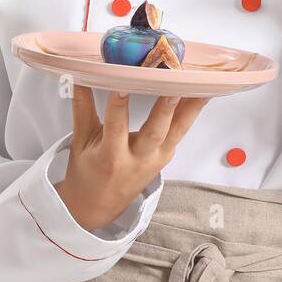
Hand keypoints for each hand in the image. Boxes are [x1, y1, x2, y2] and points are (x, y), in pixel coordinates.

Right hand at [53, 84, 208, 230]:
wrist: (98, 206)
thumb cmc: (86, 174)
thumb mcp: (80, 142)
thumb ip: (81, 107)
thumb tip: (79, 75)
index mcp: (110, 157)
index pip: (115, 126)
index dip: (118, 105)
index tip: (122, 85)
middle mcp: (137, 160)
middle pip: (155, 132)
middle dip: (166, 108)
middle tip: (175, 85)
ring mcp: (156, 160)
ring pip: (177, 132)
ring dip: (191, 108)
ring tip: (202, 85)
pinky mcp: (166, 157)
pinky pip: (180, 132)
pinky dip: (190, 113)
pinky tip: (198, 94)